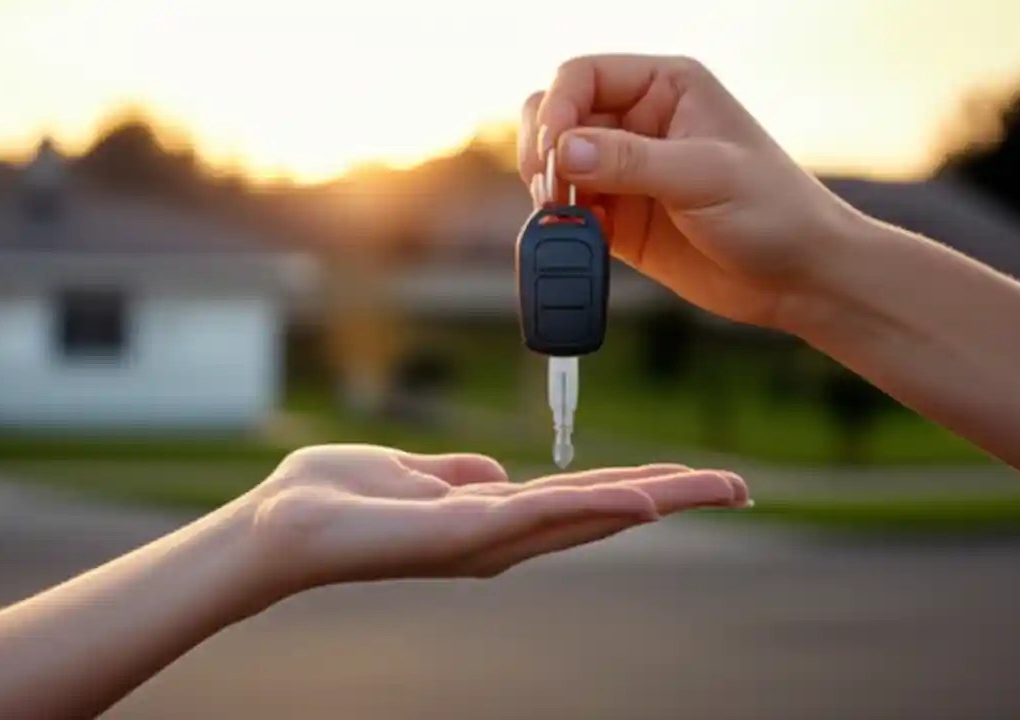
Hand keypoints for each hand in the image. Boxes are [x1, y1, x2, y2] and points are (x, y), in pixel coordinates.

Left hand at [233, 444, 747, 594]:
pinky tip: (646, 497)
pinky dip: (599, 505)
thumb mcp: (407, 471)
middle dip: (672, 499)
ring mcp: (489, 540)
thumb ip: (452, 473)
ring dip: (659, 499)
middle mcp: (500, 537)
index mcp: (489, 517)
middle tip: (739, 488)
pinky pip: (546, 513)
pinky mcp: (468, 532)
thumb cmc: (331, 498)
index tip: (693, 481)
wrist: (280, 525)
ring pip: (591, 514)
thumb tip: (491, 471)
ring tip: (720, 487)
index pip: (580, 499)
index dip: (639, 488)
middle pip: (603, 512)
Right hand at [519, 54, 866, 328]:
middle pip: (559, 116)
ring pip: (557, 167)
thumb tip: (566, 149)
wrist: (800, 279)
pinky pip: (571, 215)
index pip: (583, 76)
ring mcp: (627, 173)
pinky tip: (579, 244)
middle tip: (550, 187)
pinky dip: (562, 229)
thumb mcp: (706, 176)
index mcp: (667, 88)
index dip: (558, 108)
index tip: (555, 152)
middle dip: (544, 149)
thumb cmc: (776, 210)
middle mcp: (639, 123)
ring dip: (550, 192)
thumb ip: (632, 160)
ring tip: (565, 219)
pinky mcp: (621, 220)